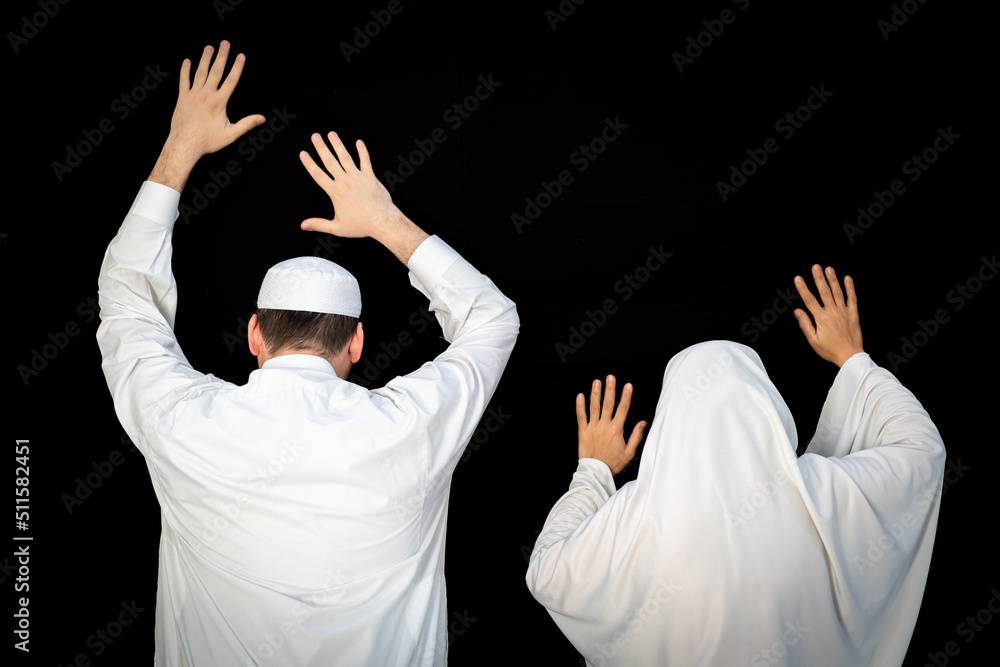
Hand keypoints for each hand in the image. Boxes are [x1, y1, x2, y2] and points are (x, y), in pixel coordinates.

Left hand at [149, 41, 263, 190]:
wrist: (184, 144)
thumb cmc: (208, 141)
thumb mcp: (230, 134)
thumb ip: (246, 124)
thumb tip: (262, 118)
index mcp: (219, 102)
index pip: (231, 80)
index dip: (237, 67)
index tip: (241, 55)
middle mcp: (206, 95)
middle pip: (216, 71)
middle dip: (222, 56)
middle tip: (225, 43)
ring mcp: (193, 95)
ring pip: (200, 73)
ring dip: (205, 59)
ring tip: (209, 47)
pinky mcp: (182, 98)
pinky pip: (184, 80)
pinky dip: (185, 70)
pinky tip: (187, 61)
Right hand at [299, 132, 428, 263]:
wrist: (382, 221)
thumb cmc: (361, 225)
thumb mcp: (337, 228)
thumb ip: (319, 225)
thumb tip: (303, 225)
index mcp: (335, 192)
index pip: (318, 175)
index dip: (309, 164)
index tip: (303, 153)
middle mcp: (345, 182)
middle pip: (330, 161)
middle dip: (321, 147)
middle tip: (315, 136)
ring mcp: (358, 178)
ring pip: (346, 158)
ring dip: (338, 145)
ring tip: (331, 133)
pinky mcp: (370, 177)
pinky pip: (366, 161)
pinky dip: (363, 151)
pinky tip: (359, 142)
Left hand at [577, 376, 646, 475]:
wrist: (597, 472)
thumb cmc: (614, 463)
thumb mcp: (630, 452)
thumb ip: (636, 436)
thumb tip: (643, 422)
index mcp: (617, 430)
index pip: (623, 409)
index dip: (626, 396)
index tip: (628, 385)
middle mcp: (604, 426)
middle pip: (608, 404)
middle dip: (610, 389)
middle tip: (610, 377)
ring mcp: (593, 428)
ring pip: (594, 407)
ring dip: (595, 393)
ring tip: (597, 381)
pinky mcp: (583, 432)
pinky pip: (581, 417)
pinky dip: (580, 406)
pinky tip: (580, 396)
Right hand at [793, 265, 863, 366]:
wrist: (850, 356)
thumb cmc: (830, 350)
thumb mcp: (813, 341)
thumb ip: (805, 324)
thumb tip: (798, 311)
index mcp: (821, 319)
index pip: (810, 300)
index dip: (803, 288)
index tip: (798, 278)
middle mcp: (833, 313)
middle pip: (824, 292)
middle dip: (819, 278)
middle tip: (815, 266)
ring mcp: (844, 312)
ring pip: (838, 293)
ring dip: (833, 280)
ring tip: (829, 269)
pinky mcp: (853, 314)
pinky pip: (852, 299)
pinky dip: (850, 288)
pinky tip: (847, 279)